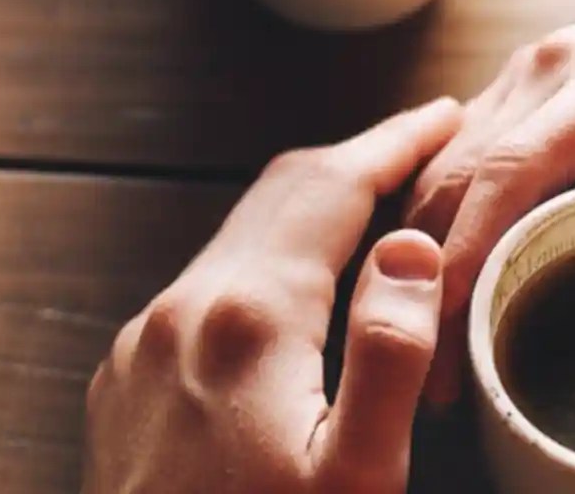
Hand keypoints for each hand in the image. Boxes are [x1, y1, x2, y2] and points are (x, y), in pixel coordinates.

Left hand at [82, 99, 462, 493]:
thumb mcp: (356, 479)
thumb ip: (389, 355)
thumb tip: (412, 247)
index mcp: (249, 317)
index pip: (334, 188)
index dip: (395, 143)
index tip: (445, 116)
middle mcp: (184, 309)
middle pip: (282, 192)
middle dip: (357, 158)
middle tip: (423, 143)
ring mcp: (145, 341)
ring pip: (241, 233)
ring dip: (312, 206)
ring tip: (377, 202)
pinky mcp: (129, 376)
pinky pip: (208, 283)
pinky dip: (268, 254)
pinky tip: (299, 285)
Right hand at [408, 0, 574, 404]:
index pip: (513, 169)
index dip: (470, 252)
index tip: (450, 333)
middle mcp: (558, 64)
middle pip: (459, 170)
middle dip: (433, 271)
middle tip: (436, 370)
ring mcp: (534, 65)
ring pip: (444, 159)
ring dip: (426, 243)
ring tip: (433, 334)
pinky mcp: (527, 77)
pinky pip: (459, 146)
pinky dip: (441, 210)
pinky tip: (445, 270)